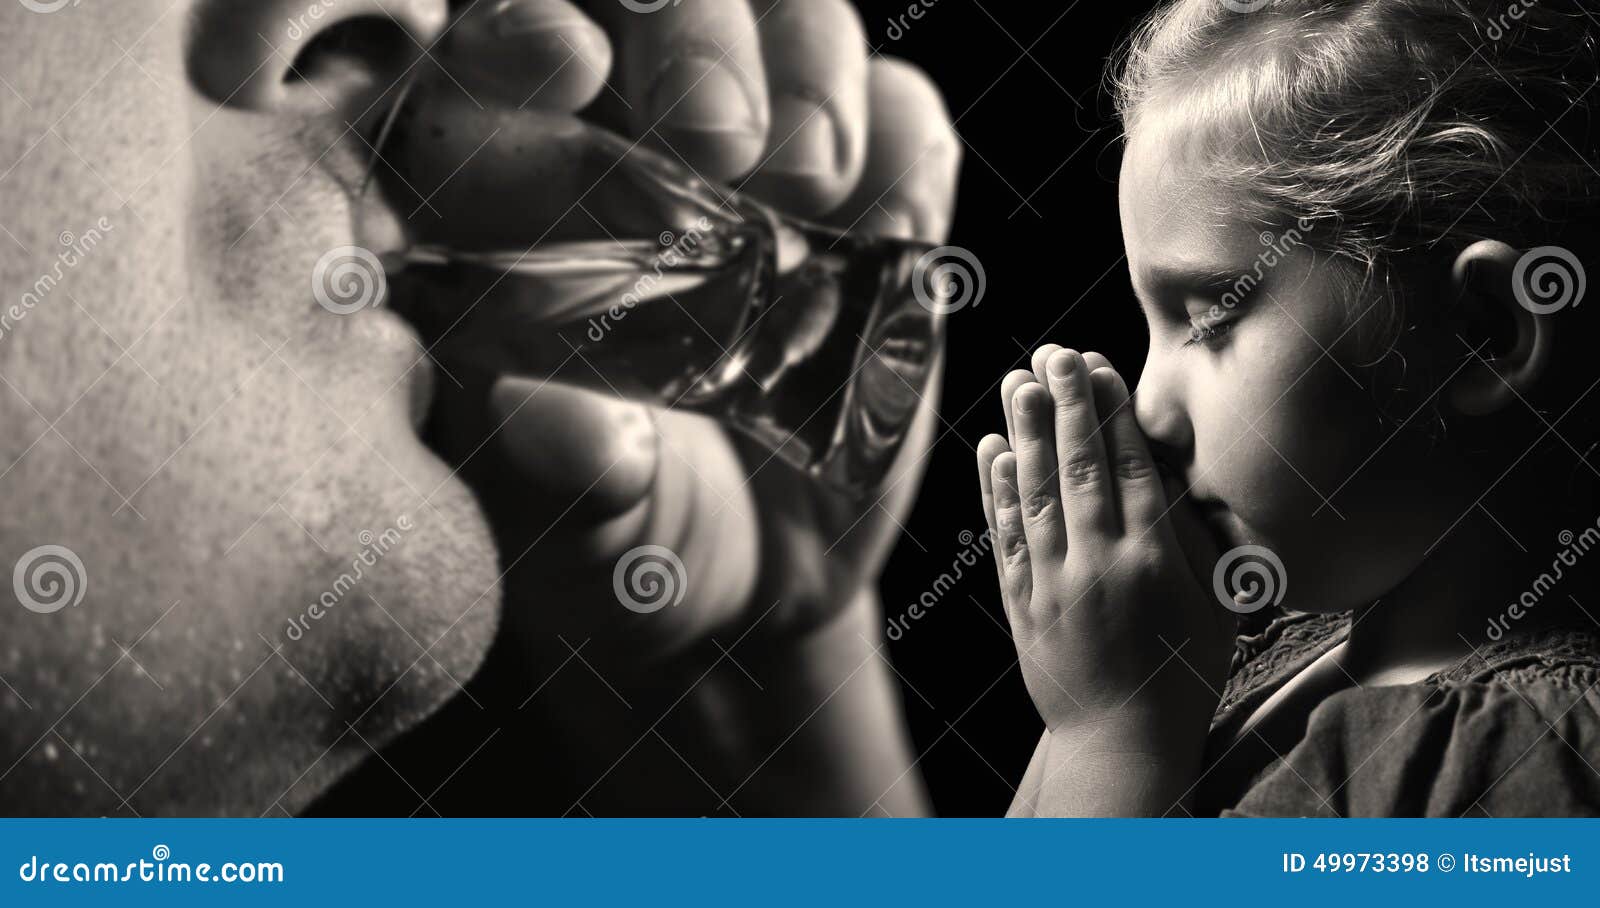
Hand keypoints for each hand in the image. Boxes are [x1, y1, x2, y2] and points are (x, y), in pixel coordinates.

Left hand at [420, 0, 959, 668]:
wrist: (758, 592)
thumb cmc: (624, 546)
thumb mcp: (575, 534)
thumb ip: (556, 477)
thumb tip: (549, 418)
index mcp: (506, 201)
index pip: (486, 55)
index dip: (520, 26)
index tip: (564, 64)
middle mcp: (632, 145)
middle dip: (697, 29)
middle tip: (723, 138)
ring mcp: (759, 164)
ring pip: (792, 14)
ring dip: (809, 67)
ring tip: (809, 185)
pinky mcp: (870, 201)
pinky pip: (904, 117)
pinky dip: (902, 147)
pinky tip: (885, 226)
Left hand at [976, 347, 1235, 754]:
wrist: (1121, 740)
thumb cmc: (1182, 670)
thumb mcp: (1216, 607)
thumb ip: (1202, 540)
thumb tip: (1182, 476)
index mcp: (1155, 562)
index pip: (1129, 469)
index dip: (1110, 412)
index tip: (1098, 365)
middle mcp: (1100, 565)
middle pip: (1078, 469)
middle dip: (1066, 405)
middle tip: (1053, 353)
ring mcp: (1053, 583)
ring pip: (1035, 494)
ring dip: (1026, 433)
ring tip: (1019, 383)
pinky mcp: (1021, 602)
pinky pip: (1005, 537)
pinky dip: (997, 491)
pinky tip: (995, 450)